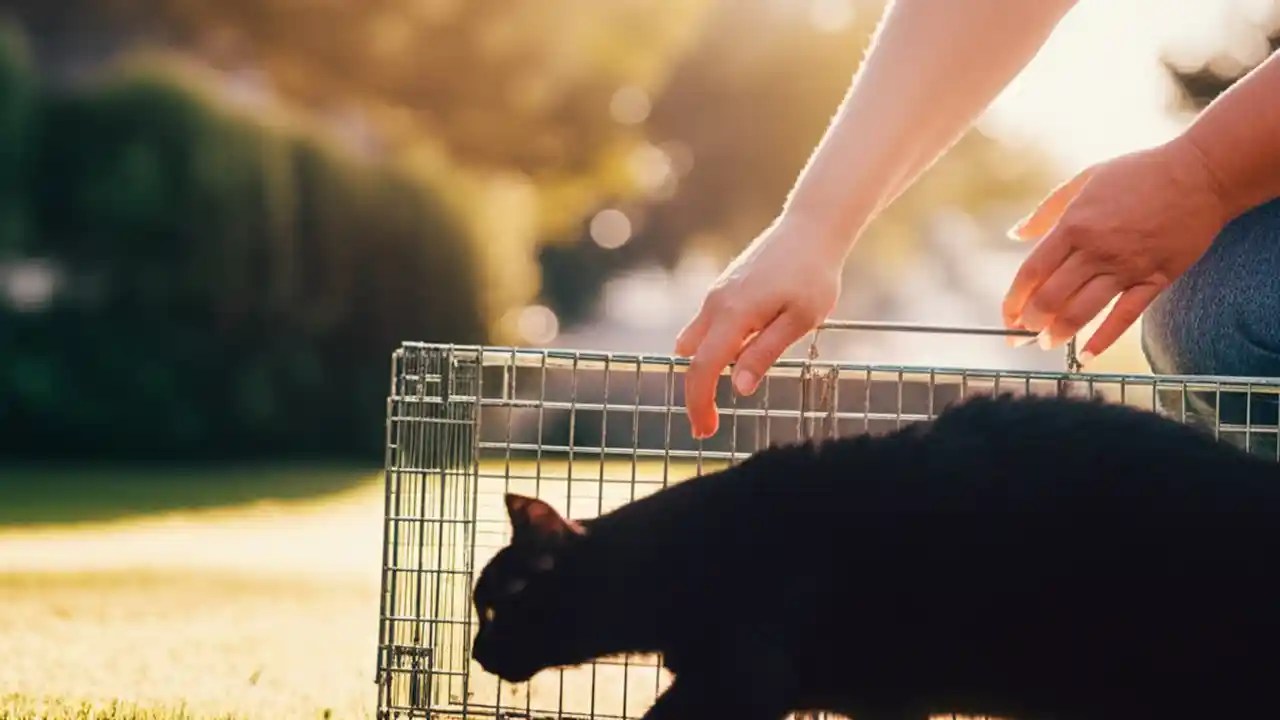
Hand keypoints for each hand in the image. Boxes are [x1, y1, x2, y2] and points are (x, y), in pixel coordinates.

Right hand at [676, 215, 843, 438]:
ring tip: (726, 391)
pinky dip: (712, 349)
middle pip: (692, 359)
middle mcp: (716, 304)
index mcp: (734, 314)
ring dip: (703, 369)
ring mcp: (716, 295)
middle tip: (711, 425)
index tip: (705, 430)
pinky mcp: (723, 289)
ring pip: (694, 341)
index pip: (703, 368)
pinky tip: (740, 356)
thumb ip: (765, 352)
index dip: (699, 403)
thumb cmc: (813, 275)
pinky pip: (707, 327)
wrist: (811, 228)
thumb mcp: (800, 319)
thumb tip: (737, 387)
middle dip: (696, 393)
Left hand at [1002, 137, 1229, 362]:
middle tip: (1022, 335)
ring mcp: (1127, 267)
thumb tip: (1015, 234)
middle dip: (1031, 322)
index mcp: (1074, 226)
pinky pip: (1125, 316)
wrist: (1201, 174)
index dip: (1014, 300)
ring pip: (1082, 311)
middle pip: (1051, 298)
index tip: (1007, 316)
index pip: (1032, 273)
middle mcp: (1096, 250)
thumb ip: (1046, 211)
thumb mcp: (1085, 179)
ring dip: (1059, 333)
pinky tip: (1086, 355)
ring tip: (1046, 343)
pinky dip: (1104, 339)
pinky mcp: (1156, 278)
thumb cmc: (1139, 173)